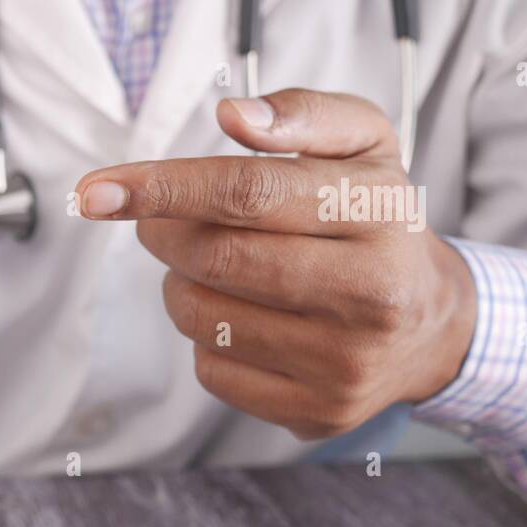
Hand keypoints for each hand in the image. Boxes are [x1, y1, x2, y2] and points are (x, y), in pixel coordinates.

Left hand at [75, 89, 477, 439]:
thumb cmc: (376, 224)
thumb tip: (233, 116)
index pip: (248, 194)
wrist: (432, 327)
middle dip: (163, 232)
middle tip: (161, 220)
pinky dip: (204, 336)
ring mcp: (343, 364)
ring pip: (200, 316)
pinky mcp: (316, 412)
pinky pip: (211, 369)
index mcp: (378, 217)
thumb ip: (303, 114)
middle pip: (214, 257)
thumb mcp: (366, 147)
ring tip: (217, 266)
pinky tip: (243, 318)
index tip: (95, 190)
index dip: (161, 187)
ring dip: (180, 282)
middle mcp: (370, 296)